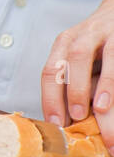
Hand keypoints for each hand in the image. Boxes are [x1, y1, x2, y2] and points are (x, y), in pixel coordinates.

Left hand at [40, 8, 113, 147]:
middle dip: (68, 92)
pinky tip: (108, 100)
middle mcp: (80, 36)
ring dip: (92, 86)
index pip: (50, 71)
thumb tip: (68, 118)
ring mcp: (103, 34)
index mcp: (64, 44)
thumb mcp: (82, 58)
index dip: (50, 98)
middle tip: (72, 119)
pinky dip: (111, 81)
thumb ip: (76, 82)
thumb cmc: (99, 43)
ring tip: (95, 111)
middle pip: (68, 62)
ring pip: (93, 57)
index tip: (54, 122)